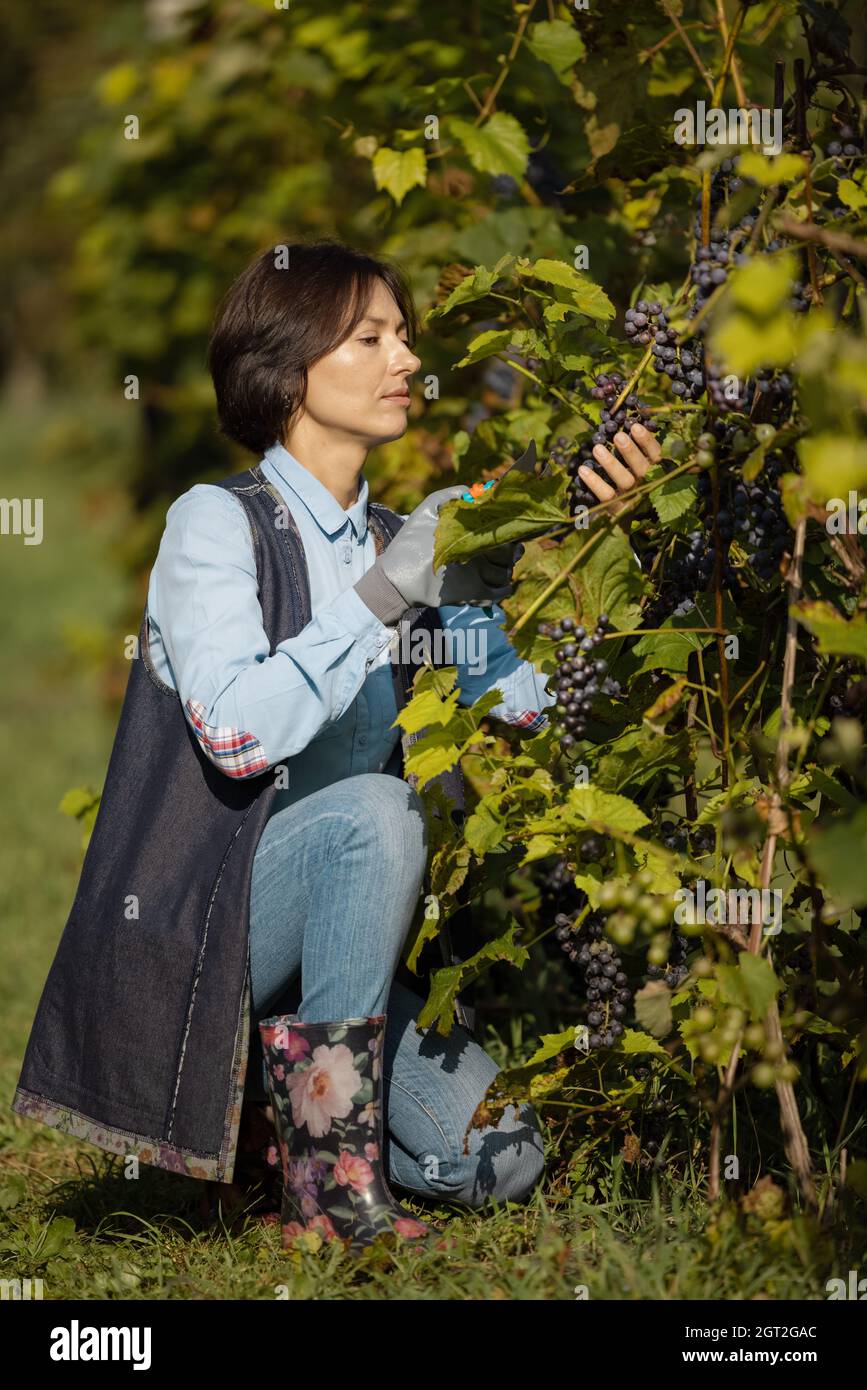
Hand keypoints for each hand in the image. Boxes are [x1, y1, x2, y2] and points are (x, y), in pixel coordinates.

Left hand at [353, 485, 522, 622]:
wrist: (397, 576)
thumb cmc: (411, 541)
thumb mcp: (428, 510)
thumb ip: (451, 495)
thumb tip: (476, 490)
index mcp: (472, 534)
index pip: (501, 530)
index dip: (509, 528)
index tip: (508, 525)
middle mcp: (478, 554)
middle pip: (511, 551)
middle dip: (511, 550)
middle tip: (501, 548)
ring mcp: (477, 574)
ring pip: (507, 571)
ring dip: (502, 569)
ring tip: (485, 566)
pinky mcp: (473, 592)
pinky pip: (499, 593)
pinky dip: (500, 589)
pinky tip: (489, 583)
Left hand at [577, 421, 661, 515]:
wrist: (627, 514)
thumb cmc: (632, 479)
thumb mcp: (638, 463)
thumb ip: (636, 447)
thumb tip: (625, 423)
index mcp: (656, 470)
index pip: (656, 454)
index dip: (646, 441)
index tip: (635, 426)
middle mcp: (647, 484)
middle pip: (642, 468)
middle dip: (630, 451)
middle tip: (618, 436)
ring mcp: (632, 497)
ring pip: (624, 480)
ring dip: (611, 464)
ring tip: (597, 448)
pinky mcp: (617, 508)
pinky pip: (606, 495)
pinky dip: (594, 482)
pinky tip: (583, 469)